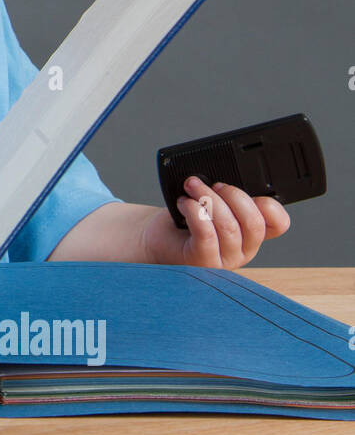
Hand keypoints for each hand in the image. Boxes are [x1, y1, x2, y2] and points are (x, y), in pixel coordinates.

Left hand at [141, 177, 290, 267]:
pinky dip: (195, 211)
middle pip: (254, 221)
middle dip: (234, 195)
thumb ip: (227, 194)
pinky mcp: (202, 261)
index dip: (271, 205)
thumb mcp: (212, 202)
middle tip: (214, 185)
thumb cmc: (184, 219)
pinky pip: (206, 233)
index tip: (251, 188)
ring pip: (229, 226)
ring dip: (208, 199)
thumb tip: (227, 173)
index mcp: (251, 233)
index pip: (279, 223)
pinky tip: (184, 203)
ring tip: (192, 187)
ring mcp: (224, 259)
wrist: (157, 239)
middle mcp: (243, 249)